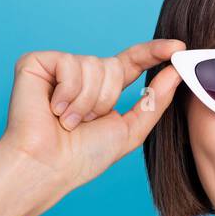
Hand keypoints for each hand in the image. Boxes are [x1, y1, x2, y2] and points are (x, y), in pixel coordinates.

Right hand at [0, 38, 184, 197]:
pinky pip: (69, 64)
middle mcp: (80, 74)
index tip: (178, 48)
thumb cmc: (82, 157)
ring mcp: (58, 67)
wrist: (47, 167)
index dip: (154, 52)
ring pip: (93, 65)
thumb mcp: (130, 129)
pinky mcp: (36, 63)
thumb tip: (176, 71)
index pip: (132, 61)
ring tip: (67, 120)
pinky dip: (67, 93)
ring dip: (86, 101)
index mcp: (102, 88)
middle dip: (106, 98)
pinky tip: (53, 109)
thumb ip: (155, 100)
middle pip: (113, 65)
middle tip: (85, 121)